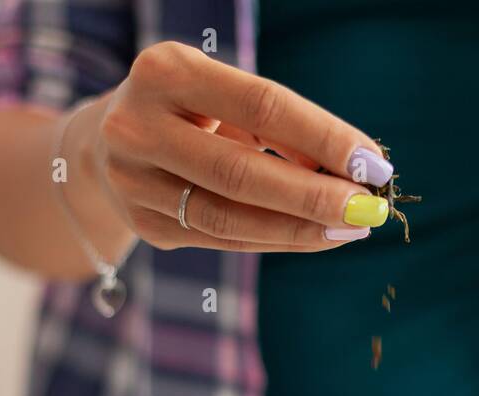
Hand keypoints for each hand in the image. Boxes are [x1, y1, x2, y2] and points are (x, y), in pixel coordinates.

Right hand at [68, 41, 392, 252]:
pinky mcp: (144, 224)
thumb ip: (282, 129)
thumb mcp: (228, 99)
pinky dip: (274, 240)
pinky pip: (221, 240)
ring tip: (348, 230)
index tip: (372, 163)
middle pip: (241, 172)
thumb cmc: (192, 112)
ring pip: (229, 218)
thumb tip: (351, 172)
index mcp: (167, 72)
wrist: (106, 144)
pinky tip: (313, 237)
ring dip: (298, 228)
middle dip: (314, 196)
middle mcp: (139, 126)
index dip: (324, 137)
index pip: (262, 106)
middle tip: (366, 209)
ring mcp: (134, 181)